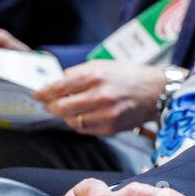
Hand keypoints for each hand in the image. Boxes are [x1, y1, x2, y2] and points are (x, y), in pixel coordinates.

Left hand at [35, 61, 167, 135]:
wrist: (157, 91)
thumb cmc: (129, 76)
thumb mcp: (103, 66)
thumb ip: (77, 74)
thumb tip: (54, 83)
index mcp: (95, 75)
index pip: (59, 87)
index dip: (44, 93)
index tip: (37, 95)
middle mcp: (100, 95)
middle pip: (61, 107)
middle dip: (52, 107)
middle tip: (50, 105)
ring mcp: (106, 113)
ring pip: (71, 121)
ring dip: (66, 116)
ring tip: (71, 109)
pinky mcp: (111, 127)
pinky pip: (84, 130)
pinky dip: (80, 124)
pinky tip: (85, 116)